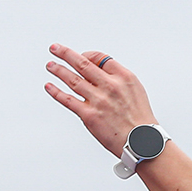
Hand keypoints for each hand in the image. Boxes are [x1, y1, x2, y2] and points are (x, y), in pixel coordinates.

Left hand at [43, 43, 157, 157]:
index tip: (80, 56)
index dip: (87, 55)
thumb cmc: (140, 119)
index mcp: (124, 77)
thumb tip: (101, 73)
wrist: (142, 141)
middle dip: (66, 54)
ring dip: (58, 70)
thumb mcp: (136, 90)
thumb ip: (119, 79)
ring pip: (72, 79)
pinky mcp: (89, 115)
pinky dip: (56, 92)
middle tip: (56, 49)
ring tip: (50, 66)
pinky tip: (49, 86)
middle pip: (83, 64)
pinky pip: (67, 100)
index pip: (100, 58)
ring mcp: (98, 100)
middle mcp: (110, 86)